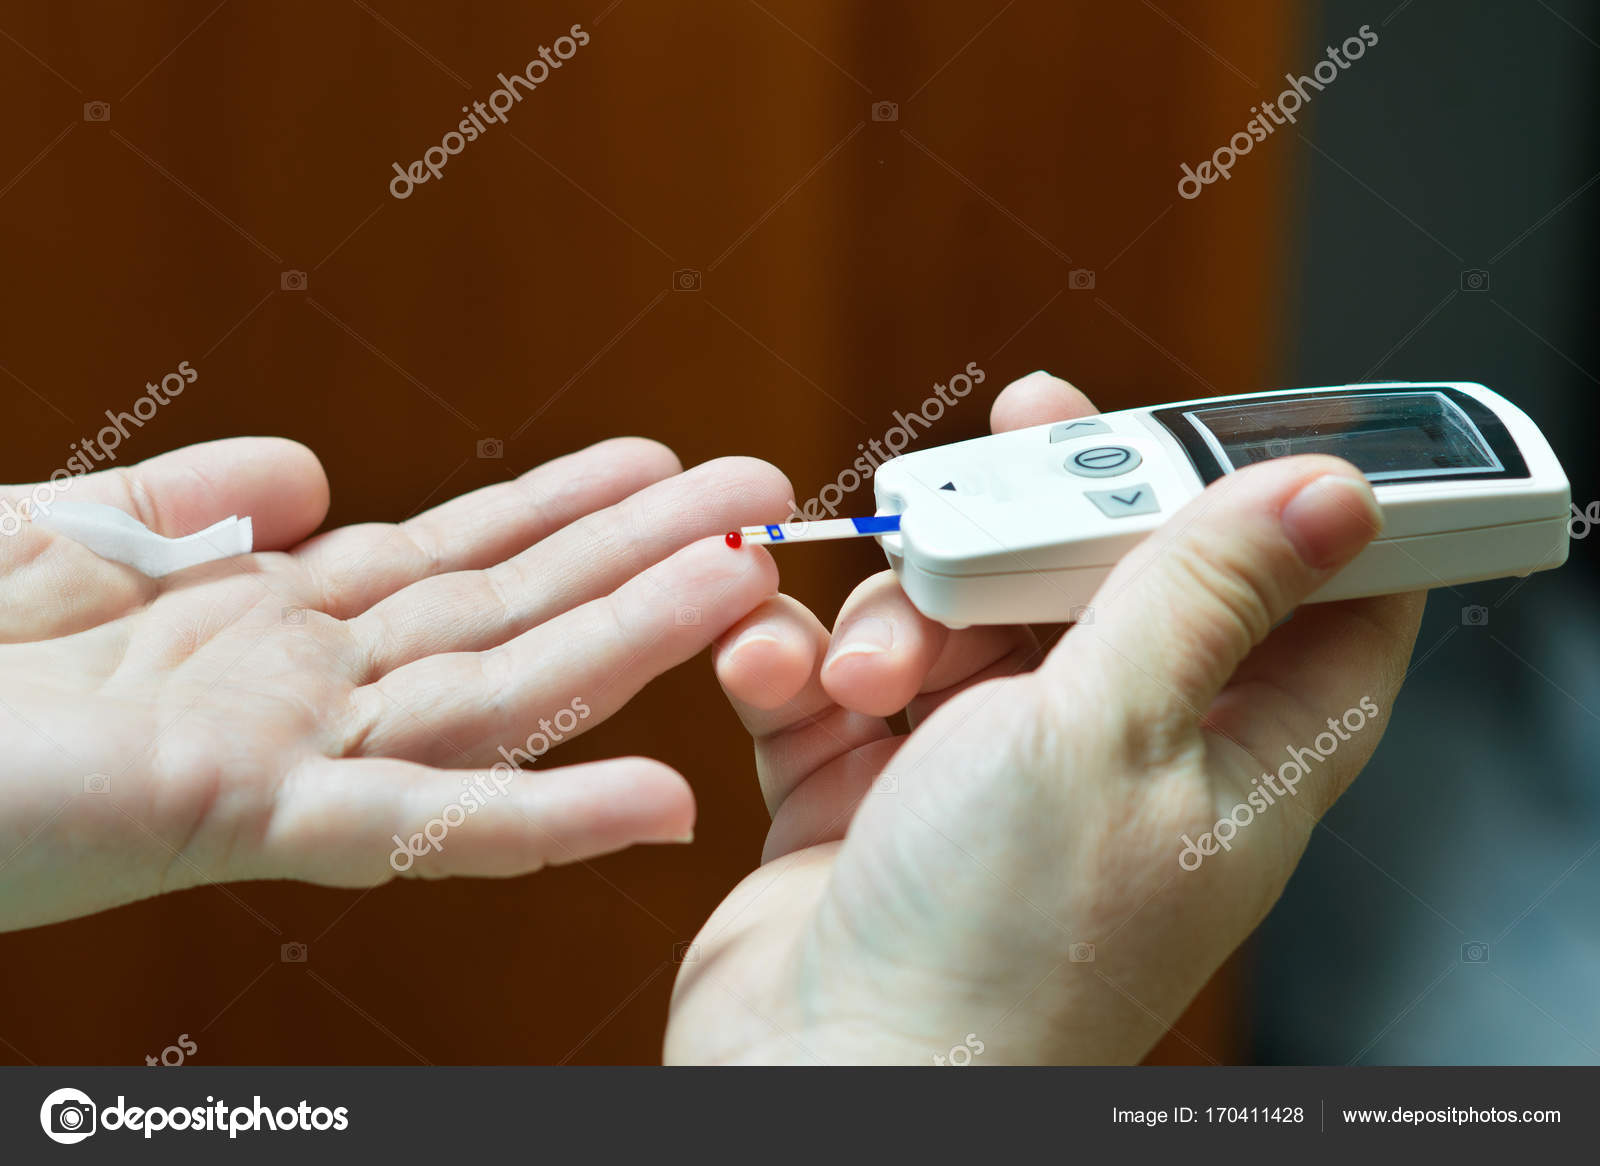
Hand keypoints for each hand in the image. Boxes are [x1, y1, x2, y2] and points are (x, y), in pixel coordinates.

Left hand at [0, 436, 787, 930]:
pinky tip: (658, 812)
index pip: (451, 552)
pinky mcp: (243, 812)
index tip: (659, 463)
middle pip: (508, 608)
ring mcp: (287, 751)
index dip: (561, 506)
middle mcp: (303, 683)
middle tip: (765, 503)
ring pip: (501, 689)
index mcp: (262, 619)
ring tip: (750, 584)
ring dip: (633, 642)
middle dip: (640, 553)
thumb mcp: (55, 535)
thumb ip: (190, 503)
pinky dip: (549, 823)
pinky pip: (426, 825)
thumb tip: (315, 467)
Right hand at [666, 371, 1424, 1063]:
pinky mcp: (870, 793)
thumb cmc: (997, 947)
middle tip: (989, 463)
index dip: (1254, 506)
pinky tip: (780, 677)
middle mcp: (1111, 760)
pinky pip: (838, 682)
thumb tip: (1331, 493)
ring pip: (953, 617)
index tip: (1180, 432)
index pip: (1302, 607)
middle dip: (1029, 523)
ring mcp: (982, 777)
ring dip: (896, 615)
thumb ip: (1201, 593)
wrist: (820, 1084)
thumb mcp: (1113, 732)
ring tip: (864, 680)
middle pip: (1098, 581)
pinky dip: (801, 665)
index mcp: (1224, 756)